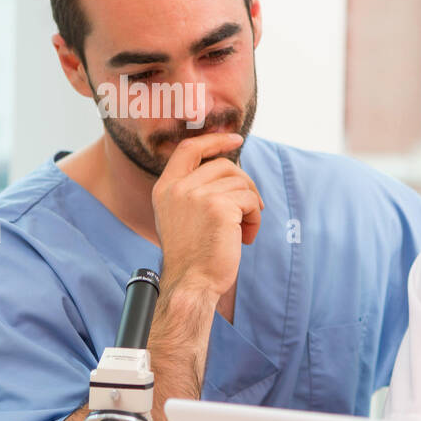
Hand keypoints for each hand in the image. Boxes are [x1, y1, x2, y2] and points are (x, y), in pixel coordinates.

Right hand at [151, 132, 262, 299]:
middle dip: (244, 185)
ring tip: (243, 230)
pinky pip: (250, 200)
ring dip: (251, 207)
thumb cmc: (193, 255)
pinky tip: (246, 237)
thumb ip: (193, 191)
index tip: (236, 139)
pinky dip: (255, 219)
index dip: (214, 140)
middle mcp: (178, 188)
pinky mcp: (219, 206)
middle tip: (250, 210)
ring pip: (241, 183)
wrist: (192, 282)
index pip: (189, 149)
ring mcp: (197, 195)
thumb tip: (228, 169)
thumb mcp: (181, 217)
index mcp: (165, 188)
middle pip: (225, 165)